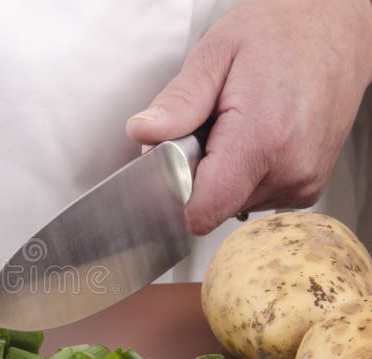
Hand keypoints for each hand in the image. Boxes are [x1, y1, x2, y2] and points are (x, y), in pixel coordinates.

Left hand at [126, 0, 371, 233]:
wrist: (335, 29)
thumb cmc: (282, 34)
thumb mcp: (216, 53)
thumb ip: (178, 102)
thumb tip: (143, 134)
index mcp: (264, 138)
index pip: (203, 209)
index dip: (174, 191)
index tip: (171, 160)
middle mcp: (289, 169)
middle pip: (212, 204)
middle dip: (195, 172)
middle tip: (209, 126)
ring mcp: (302, 183)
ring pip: (230, 202)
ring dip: (219, 171)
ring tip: (237, 125)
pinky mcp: (305, 188)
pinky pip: (252, 195)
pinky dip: (242, 172)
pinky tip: (254, 137)